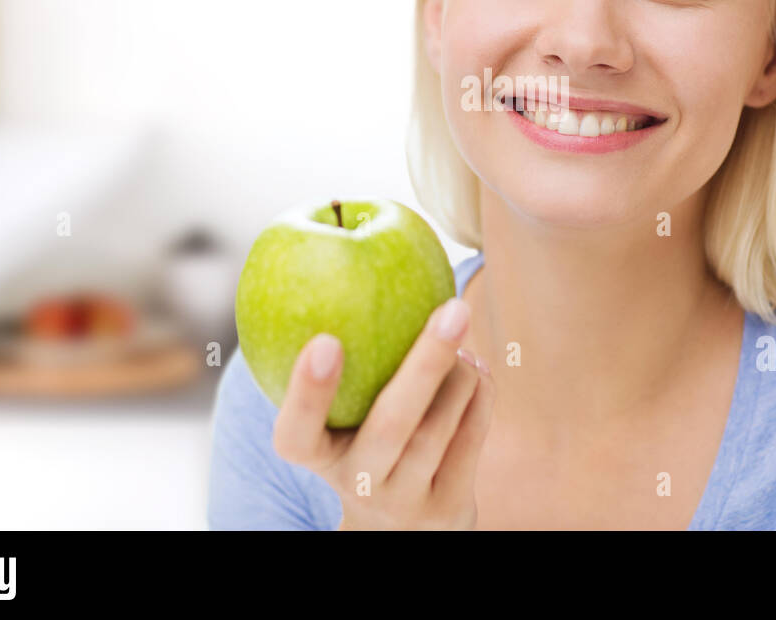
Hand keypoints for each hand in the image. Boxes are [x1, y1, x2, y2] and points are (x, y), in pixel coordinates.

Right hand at [271, 297, 494, 529]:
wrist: (401, 526)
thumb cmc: (366, 436)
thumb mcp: (343, 411)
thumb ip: (348, 355)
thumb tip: (362, 249)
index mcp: (317, 456)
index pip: (296, 435)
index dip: (307, 392)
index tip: (325, 340)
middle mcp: (356, 484)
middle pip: (391, 426)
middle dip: (425, 364)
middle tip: (452, 308)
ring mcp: (404, 501)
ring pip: (441, 427)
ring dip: (461, 372)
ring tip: (458, 334)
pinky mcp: (447, 507)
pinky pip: (472, 436)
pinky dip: (480, 393)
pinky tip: (478, 367)